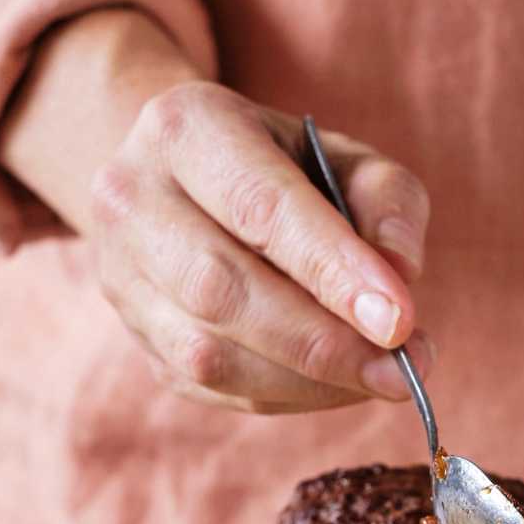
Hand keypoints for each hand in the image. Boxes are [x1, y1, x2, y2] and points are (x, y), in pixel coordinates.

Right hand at [90, 85, 431, 411]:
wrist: (192, 184)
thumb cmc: (287, 170)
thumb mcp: (347, 157)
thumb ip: (388, 202)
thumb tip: (400, 273)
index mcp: (186, 127)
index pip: (259, 206)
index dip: (332, 271)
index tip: (400, 322)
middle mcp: (131, 197)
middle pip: (222, 289)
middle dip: (323, 343)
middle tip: (403, 372)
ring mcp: (121, 274)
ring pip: (209, 354)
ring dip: (308, 382)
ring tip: (383, 379)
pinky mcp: (137, 336)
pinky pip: (211, 388)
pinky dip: (287, 396)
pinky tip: (338, 384)